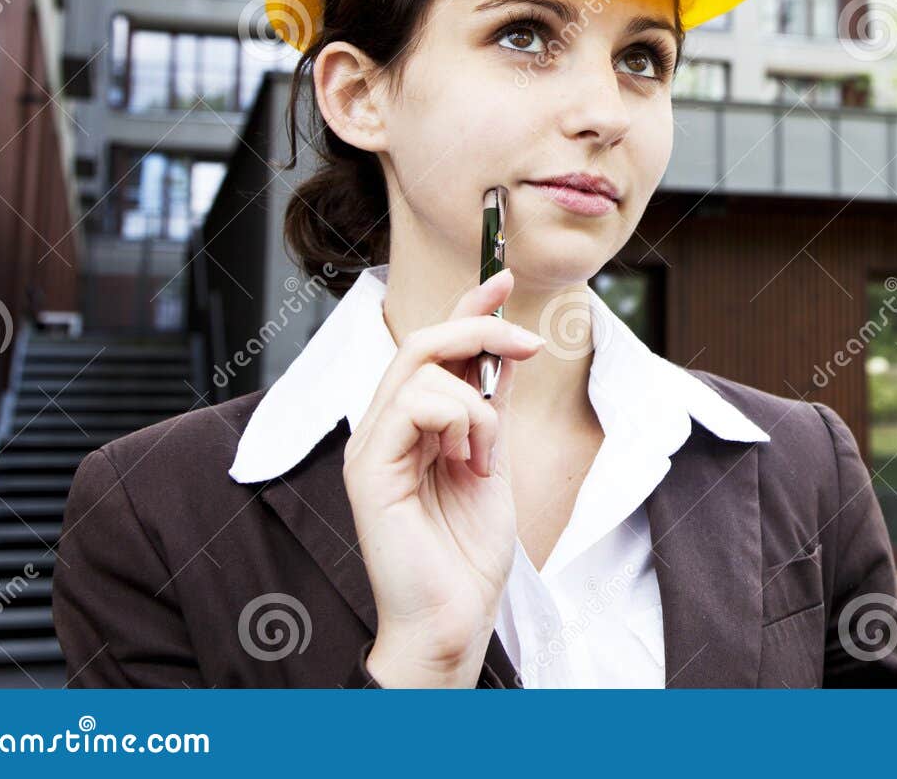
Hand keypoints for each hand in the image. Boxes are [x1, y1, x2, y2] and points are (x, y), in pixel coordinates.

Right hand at [343, 268, 542, 686]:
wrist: (455, 616)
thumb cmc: (468, 552)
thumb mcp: (494, 460)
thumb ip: (490, 406)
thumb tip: (507, 351)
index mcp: (412, 425)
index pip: (434, 348)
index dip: (467, 308)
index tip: (503, 279)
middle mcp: (384, 427)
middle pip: (423, 342)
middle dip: (481, 329)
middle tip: (528, 344)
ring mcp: (371, 445)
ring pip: (423, 368)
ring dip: (477, 406)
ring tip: (484, 459)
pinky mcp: (368, 467)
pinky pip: (415, 403)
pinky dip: (459, 423)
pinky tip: (468, 464)